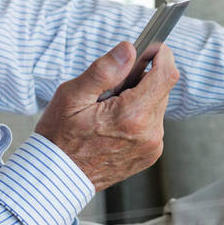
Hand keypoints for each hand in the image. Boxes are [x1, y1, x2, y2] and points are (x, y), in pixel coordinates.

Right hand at [36, 42, 178, 190]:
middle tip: (111, 86)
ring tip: (109, 108)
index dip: (161, 55)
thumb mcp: (72, 96)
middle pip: (162, 88)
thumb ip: (103, 71)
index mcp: (131, 116)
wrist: (57, 176)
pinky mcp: (150, 155)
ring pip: (157, 105)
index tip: (151, 48)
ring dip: (139, 97)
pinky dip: (138, 116)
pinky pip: (152, 123)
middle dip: (142, 78)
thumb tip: (128, 50)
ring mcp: (151, 147)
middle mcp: (148, 133)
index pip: (166, 75)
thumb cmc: (59, 138)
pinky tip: (114, 123)